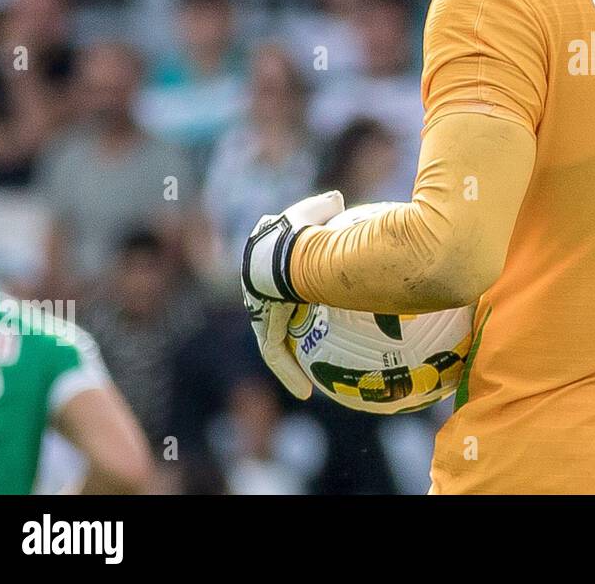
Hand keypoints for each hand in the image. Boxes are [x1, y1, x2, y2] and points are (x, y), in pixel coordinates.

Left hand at [241, 191, 343, 398]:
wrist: (283, 254)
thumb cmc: (305, 231)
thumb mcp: (320, 212)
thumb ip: (325, 208)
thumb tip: (337, 201)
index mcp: (267, 259)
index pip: (277, 273)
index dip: (289, 281)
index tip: (300, 291)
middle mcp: (257, 286)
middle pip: (273, 311)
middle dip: (281, 324)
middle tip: (303, 341)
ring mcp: (258, 308)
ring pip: (273, 338)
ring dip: (287, 362)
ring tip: (304, 387)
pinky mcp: (263, 327)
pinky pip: (276, 354)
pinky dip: (288, 373)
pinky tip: (303, 394)